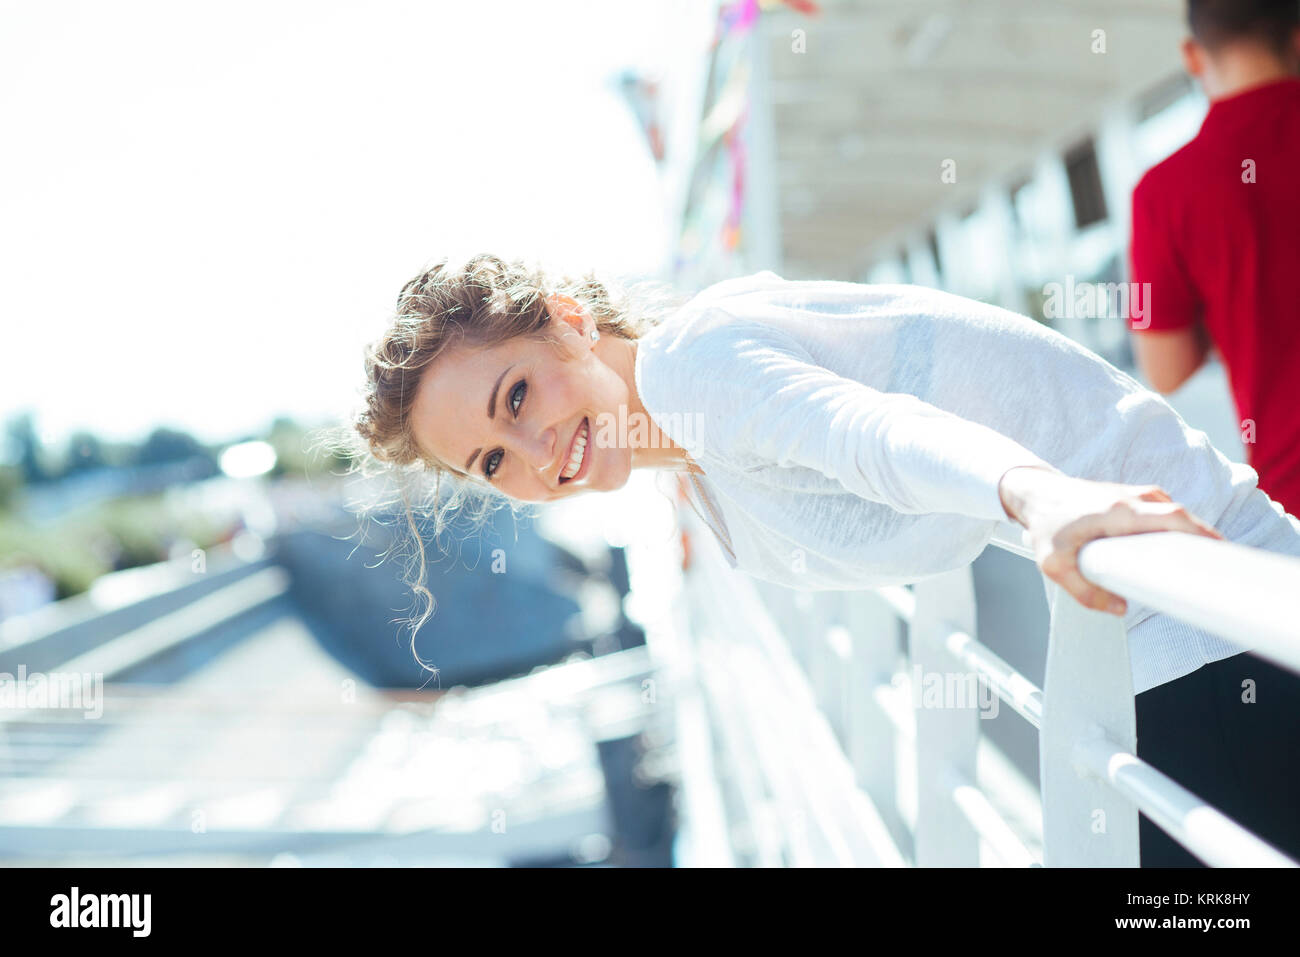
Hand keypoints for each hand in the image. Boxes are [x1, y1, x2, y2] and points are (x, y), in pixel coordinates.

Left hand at [998, 465, 1225, 615]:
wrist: (1034, 493)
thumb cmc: (1045, 525)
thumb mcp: (1054, 565)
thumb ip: (1084, 591)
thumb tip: (1120, 608)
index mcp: (1117, 512)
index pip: (1172, 518)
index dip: (1200, 534)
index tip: (1221, 554)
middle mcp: (1131, 498)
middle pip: (1180, 517)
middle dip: (1203, 540)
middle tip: (1218, 568)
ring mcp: (1134, 494)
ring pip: (1174, 514)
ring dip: (1189, 535)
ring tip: (1201, 564)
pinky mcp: (1133, 497)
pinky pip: (1164, 513)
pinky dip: (1176, 529)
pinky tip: (1180, 550)